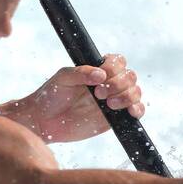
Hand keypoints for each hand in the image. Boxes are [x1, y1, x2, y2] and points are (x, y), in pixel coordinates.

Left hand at [18, 53, 143, 143]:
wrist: (44, 121)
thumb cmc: (51, 95)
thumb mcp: (62, 78)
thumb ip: (80, 73)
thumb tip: (101, 74)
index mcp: (97, 70)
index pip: (118, 62)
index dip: (114, 67)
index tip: (101, 75)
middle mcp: (108, 83)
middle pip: (130, 76)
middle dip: (118, 84)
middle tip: (98, 94)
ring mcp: (114, 100)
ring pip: (135, 92)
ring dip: (127, 96)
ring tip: (108, 104)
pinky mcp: (115, 118)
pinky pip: (136, 111)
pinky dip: (138, 109)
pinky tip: (130, 111)